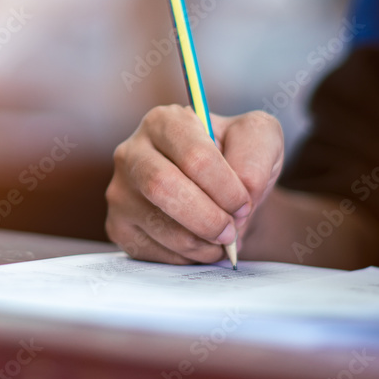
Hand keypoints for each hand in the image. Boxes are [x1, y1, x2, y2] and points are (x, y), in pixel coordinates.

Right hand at [106, 106, 283, 263]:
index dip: (226, 188)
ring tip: (221, 240)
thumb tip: (241, 189)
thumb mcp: (260, 139)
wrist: (224, 194)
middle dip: (207, 218)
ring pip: (159, 225)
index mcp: (164, 121)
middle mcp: (132, 151)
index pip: (194, 156)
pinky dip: (185, 257)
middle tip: (231, 231)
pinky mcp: (118, 225)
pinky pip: (150, 251)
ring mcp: (120, 190)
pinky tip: (199, 244)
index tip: (245, 204)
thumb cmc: (238, 161)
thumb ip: (255, 154)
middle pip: (163, 187)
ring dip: (201, 243)